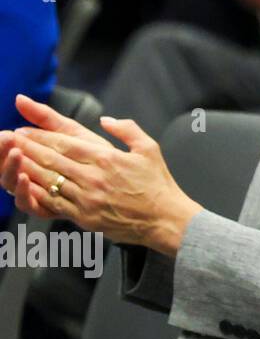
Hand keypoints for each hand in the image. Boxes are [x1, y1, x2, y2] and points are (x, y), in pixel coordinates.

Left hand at [0, 95, 201, 255]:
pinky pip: (53, 203)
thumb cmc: (158, 184)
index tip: (23, 130)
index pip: (65, 143)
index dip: (40, 136)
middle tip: (7, 139)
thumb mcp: (150, 148)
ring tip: (9, 159)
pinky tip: (23, 186)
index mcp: (107, 158)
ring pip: (47, 181)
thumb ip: (128, 129)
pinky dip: (35, 194)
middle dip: (26, 148)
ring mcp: (87, 198)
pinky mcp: (84, 217)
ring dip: (25, 169)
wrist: (165, 219)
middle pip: (51, 159)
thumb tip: (106, 119)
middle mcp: (93, 177)